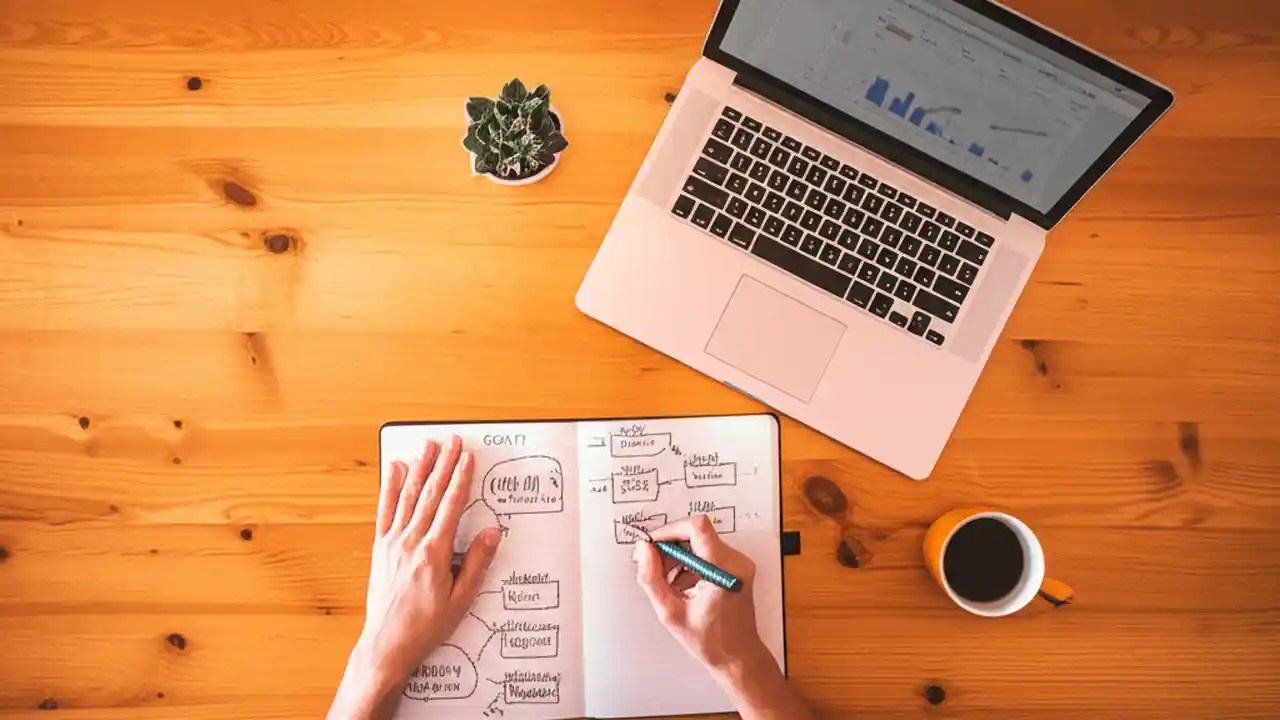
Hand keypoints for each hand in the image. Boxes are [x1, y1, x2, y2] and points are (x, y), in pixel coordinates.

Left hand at [329, 436, 501, 719]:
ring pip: (408, 497)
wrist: (387, 645)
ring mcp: (392, 543)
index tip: (467, 458)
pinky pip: (385, 511)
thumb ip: (477, 562)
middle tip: (452, 442)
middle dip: (443, 465)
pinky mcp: (379, 549)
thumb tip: (490, 533)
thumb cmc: (424, 627)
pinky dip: (389, 489)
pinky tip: (394, 471)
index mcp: (433, 553)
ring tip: (428, 447)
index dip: (461, 478)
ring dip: (420, 469)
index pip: (451, 505)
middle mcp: (410, 542)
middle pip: (430, 494)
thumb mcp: (461, 599)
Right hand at [634, 517, 812, 719]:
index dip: (670, 530)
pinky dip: (690, 562)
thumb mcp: (671, 612)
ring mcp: (738, 563)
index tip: (654, 544)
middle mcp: (735, 561)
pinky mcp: (736, 566)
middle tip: (655, 567)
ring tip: (669, 582)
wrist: (737, 654)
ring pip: (700, 542)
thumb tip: (643, 550)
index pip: (696, 527)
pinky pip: (707, 552)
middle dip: (671, 547)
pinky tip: (681, 585)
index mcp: (723, 570)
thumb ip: (652, 578)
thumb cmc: (711, 640)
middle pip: (696, 534)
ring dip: (679, 556)